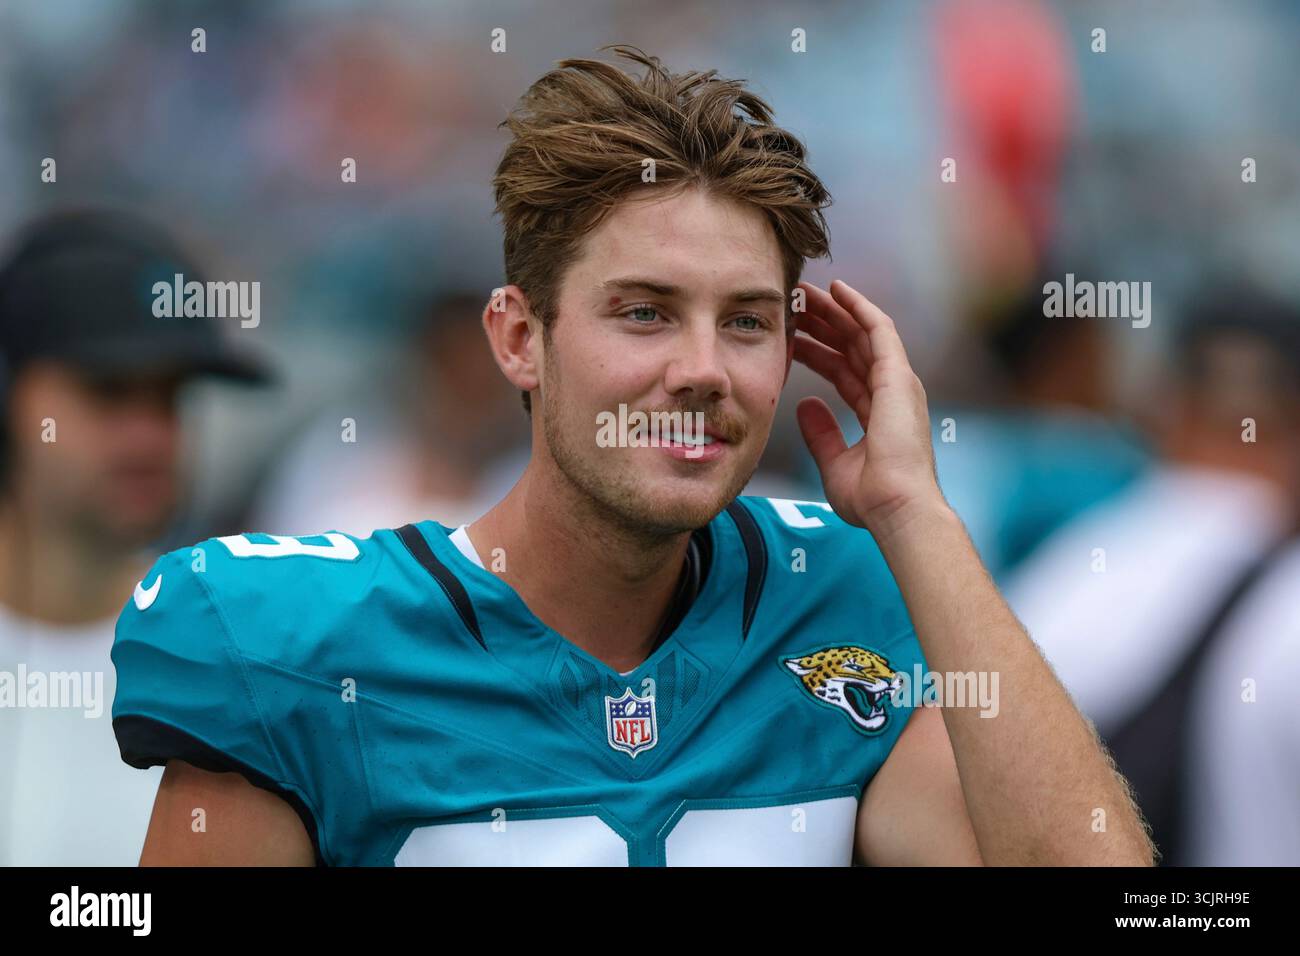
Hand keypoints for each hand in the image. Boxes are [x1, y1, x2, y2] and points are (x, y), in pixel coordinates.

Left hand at [792, 279, 944, 536]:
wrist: (896, 508)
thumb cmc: (871, 498)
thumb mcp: (835, 463)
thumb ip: (821, 434)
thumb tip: (804, 407)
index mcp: (879, 412)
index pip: (844, 371)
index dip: (818, 351)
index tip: (792, 337)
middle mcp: (892, 392)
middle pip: (852, 346)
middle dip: (824, 323)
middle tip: (795, 304)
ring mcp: (898, 382)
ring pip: (862, 332)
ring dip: (835, 310)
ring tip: (806, 292)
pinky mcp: (899, 376)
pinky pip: (879, 330)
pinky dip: (859, 307)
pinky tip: (838, 290)